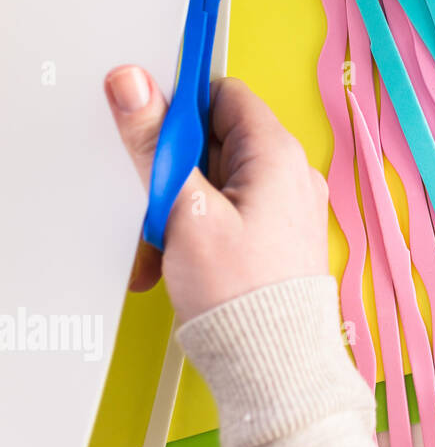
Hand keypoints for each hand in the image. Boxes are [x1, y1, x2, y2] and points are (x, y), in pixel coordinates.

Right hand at [104, 66, 329, 323]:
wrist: (273, 362)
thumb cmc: (242, 293)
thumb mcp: (184, 210)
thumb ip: (155, 145)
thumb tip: (135, 85)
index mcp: (277, 155)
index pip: (226, 96)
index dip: (182, 105)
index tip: (150, 126)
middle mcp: (288, 175)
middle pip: (214, 142)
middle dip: (172, 172)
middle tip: (155, 202)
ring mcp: (282, 207)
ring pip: (212, 183)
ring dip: (176, 209)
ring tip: (164, 244)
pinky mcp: (271, 236)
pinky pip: (223, 214)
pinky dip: (193, 231)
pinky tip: (174, 260)